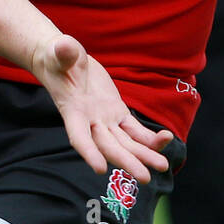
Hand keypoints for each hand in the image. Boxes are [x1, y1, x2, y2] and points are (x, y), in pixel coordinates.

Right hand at [30, 33, 173, 183]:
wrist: (63, 61)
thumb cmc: (57, 56)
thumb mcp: (60, 51)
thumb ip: (64, 52)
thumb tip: (66, 45)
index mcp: (73, 110)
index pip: (79, 136)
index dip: (89, 153)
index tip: (100, 169)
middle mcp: (89, 121)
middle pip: (108, 146)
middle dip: (127, 161)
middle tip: (144, 177)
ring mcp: (104, 119)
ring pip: (125, 143)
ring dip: (143, 155)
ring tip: (162, 167)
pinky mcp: (116, 113)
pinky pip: (134, 130)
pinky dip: (148, 138)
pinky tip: (165, 141)